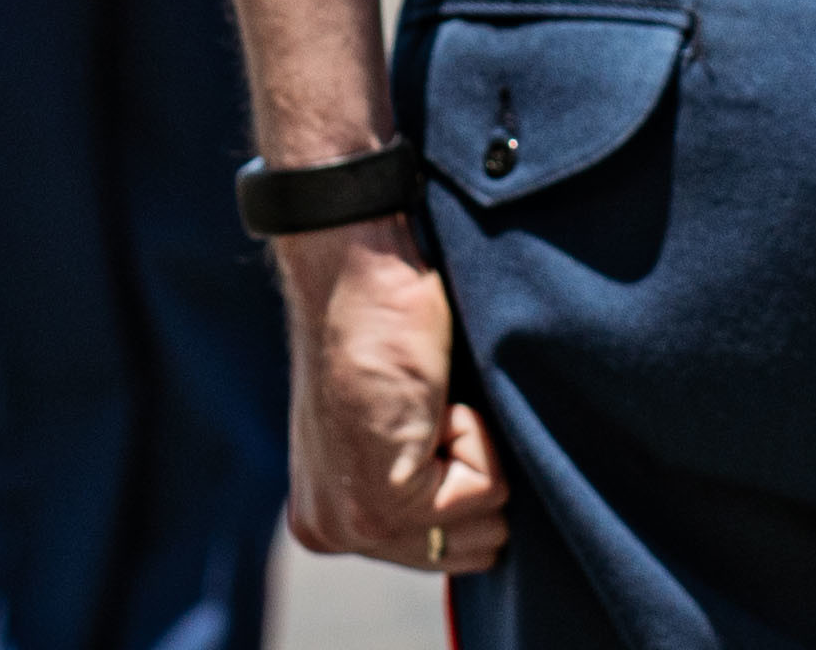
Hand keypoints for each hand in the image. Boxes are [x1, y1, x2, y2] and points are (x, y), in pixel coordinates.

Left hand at [279, 228, 507, 574]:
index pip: (449, 550)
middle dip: (468, 476)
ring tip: (423, 404)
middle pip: (472, 549)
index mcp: (328, 520)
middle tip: (421, 411)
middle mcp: (330, 534)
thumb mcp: (394, 427)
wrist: (354, 266)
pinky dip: (475, 434)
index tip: (418, 421)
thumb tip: (483, 523)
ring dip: (473, 455)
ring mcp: (352, 528)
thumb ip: (417, 484)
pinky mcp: (382, 506)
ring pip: (485, 527)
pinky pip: (486, 490)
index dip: (459, 479)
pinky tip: (426, 396)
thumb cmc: (386, 325)